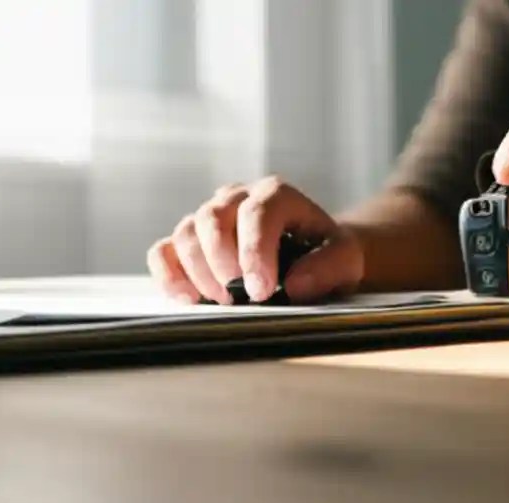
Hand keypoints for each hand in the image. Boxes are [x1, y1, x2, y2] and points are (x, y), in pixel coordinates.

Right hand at [147, 177, 364, 303]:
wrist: (311, 259)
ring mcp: (208, 217)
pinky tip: (186, 298)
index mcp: (276, 195)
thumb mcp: (346, 260)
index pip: (256, 213)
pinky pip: (162, 251)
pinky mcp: (189, 242)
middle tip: (237, 298)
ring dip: (197, 271)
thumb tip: (294, 283)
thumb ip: (330, 267)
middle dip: (222, 262)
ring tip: (220, 301)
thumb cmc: (325, 258)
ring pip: (185, 233)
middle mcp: (237, 198)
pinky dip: (168, 274)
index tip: (260, 291)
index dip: (254, 252)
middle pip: (213, 218)